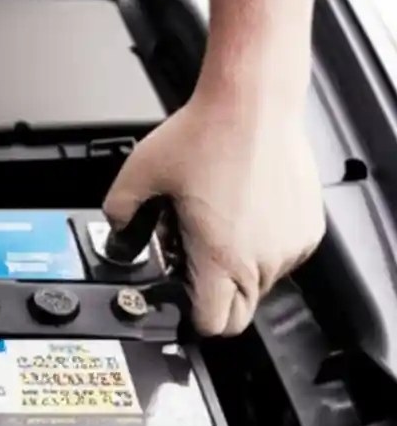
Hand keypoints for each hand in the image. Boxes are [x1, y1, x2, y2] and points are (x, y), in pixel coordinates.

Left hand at [102, 92, 325, 335]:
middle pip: (238, 310)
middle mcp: (262, 258)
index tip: (180, 297)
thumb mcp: (138, 177)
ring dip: (236, 268)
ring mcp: (291, 244)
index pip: (214, 324)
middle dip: (212, 294)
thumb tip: (116, 233)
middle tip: (192, 258)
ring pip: (261, 284)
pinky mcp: (309, 226)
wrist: (252, 102)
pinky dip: (262, 247)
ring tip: (215, 226)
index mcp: (222, 257)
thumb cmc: (204, 135)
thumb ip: (118, 215)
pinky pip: (282, 257)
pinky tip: (240, 214)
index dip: (192, 316)